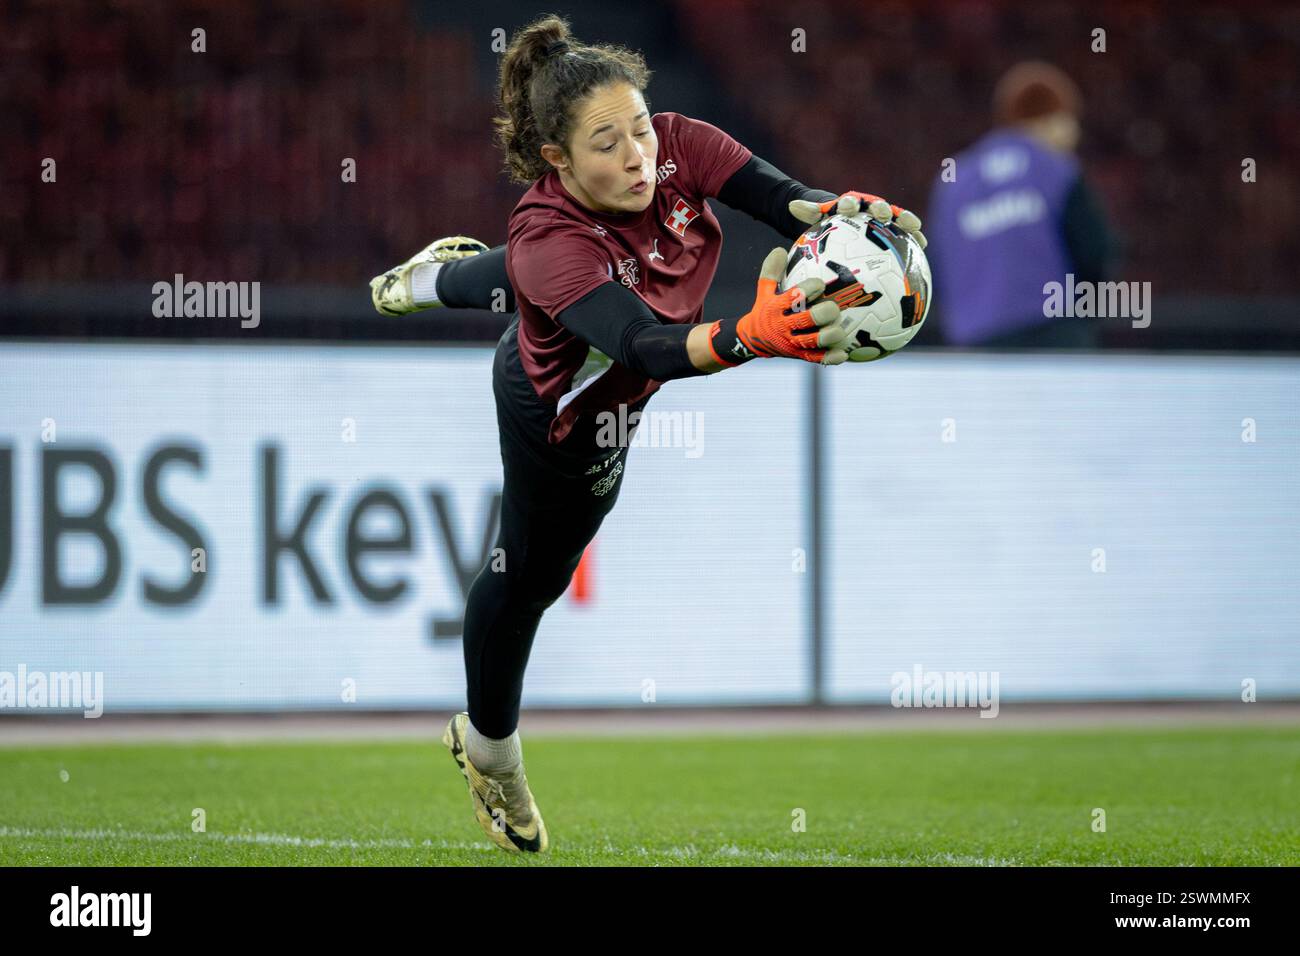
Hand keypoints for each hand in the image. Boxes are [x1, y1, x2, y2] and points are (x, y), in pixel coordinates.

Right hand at [707, 247, 848, 366]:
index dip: (811, 288)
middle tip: (833, 307)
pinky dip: (830, 357)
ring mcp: (790, 343)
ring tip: (839, 329)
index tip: (820, 284)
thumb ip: (771, 271)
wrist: (751, 341)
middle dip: (824, 312)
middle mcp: (783, 326)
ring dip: (829, 334)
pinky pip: (815, 359)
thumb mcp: (763, 290)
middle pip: (807, 319)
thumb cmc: (764, 310)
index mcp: (775, 307)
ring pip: (813, 341)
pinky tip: (842, 353)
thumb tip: (780, 249)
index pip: (794, 296)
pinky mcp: (797, 356)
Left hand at [789, 190, 926, 248]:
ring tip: (915, 227)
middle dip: (882, 209)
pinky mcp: (895, 230)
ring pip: (897, 218)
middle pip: (877, 207)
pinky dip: (915, 239)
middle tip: (883, 213)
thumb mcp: (816, 217)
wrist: (844, 220)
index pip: (850, 203)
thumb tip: (791, 205)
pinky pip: (905, 235)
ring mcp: (885, 219)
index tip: (848, 207)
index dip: (850, 205)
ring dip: (906, 221)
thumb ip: (808, 211)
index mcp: (851, 205)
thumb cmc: (829, 220)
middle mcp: (870, 209)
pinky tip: (924, 247)